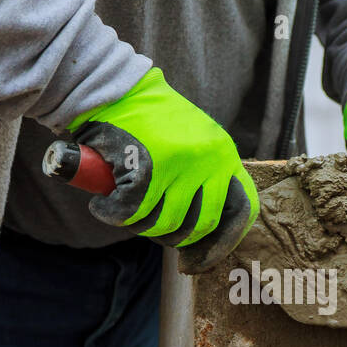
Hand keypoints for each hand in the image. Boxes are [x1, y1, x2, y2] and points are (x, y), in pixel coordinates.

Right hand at [68, 67, 258, 272]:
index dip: (225, 241)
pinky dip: (112, 215)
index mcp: (224, 154)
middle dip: (173, 238)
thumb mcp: (192, 142)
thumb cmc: (147, 120)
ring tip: (125, 211)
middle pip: (200, 225)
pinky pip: (132, 213)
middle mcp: (209, 160)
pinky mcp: (149, 168)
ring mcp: (181, 165)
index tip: (203, 259)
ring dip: (139, 226)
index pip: (243, 209)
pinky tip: (103, 206)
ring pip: (164, 224)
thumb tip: (202, 232)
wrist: (113, 87)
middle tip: (151, 228)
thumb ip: (203, 177)